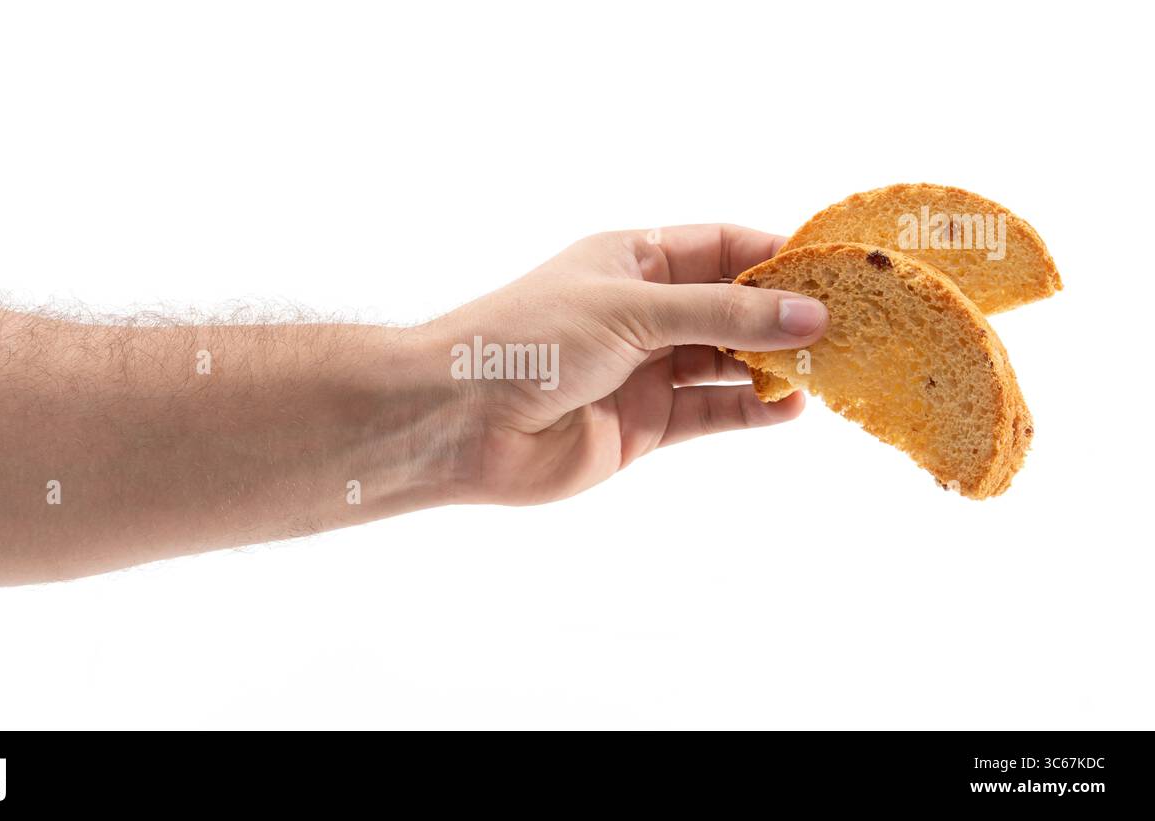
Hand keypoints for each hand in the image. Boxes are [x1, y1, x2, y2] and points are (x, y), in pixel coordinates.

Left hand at [427, 225, 828, 504]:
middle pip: (732, 308)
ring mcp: (645, 370)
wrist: (458, 419)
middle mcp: (644, 311)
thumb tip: (808, 314)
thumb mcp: (631, 309)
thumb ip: (720, 314)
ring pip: (727, 363)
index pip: (723, 247)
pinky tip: (790, 407)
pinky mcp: (644, 425)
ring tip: (833, 369)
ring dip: (775, 365)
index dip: (778, 257)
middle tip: (850, 326)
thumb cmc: (528, 338)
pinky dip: (750, 411)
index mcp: (634, 260)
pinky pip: (710, 413)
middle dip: (786, 316)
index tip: (838, 270)